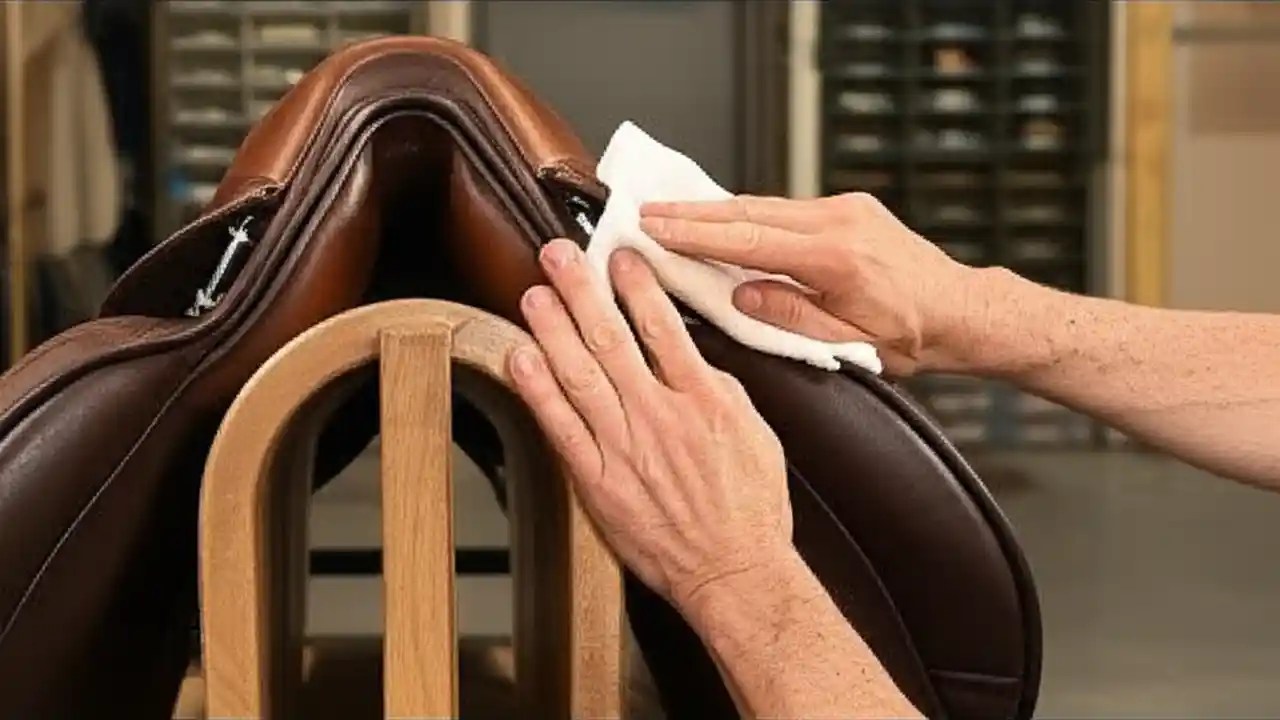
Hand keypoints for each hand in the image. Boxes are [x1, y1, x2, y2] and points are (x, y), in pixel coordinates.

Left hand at [507, 238, 793, 610]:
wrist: (735, 571)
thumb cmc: (751, 511)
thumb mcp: (755, 433)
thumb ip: (719, 390)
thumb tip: (690, 357)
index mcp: (703, 399)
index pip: (662, 326)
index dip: (636, 285)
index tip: (620, 257)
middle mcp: (659, 416)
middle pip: (611, 337)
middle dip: (581, 289)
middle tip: (558, 254)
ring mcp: (624, 448)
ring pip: (579, 373)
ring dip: (553, 327)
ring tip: (535, 293)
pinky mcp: (598, 481)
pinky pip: (561, 427)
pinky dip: (538, 389)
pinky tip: (521, 357)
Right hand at [639, 192, 980, 375]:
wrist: (961, 310)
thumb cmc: (911, 335)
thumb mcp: (847, 342)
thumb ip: (789, 316)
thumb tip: (740, 294)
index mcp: (835, 257)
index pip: (747, 239)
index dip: (694, 232)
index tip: (653, 226)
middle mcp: (839, 221)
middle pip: (748, 211)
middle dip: (691, 211)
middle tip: (644, 210)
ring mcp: (844, 209)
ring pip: (764, 204)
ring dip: (715, 209)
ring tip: (669, 212)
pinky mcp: (848, 208)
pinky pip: (786, 208)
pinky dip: (747, 213)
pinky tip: (720, 217)